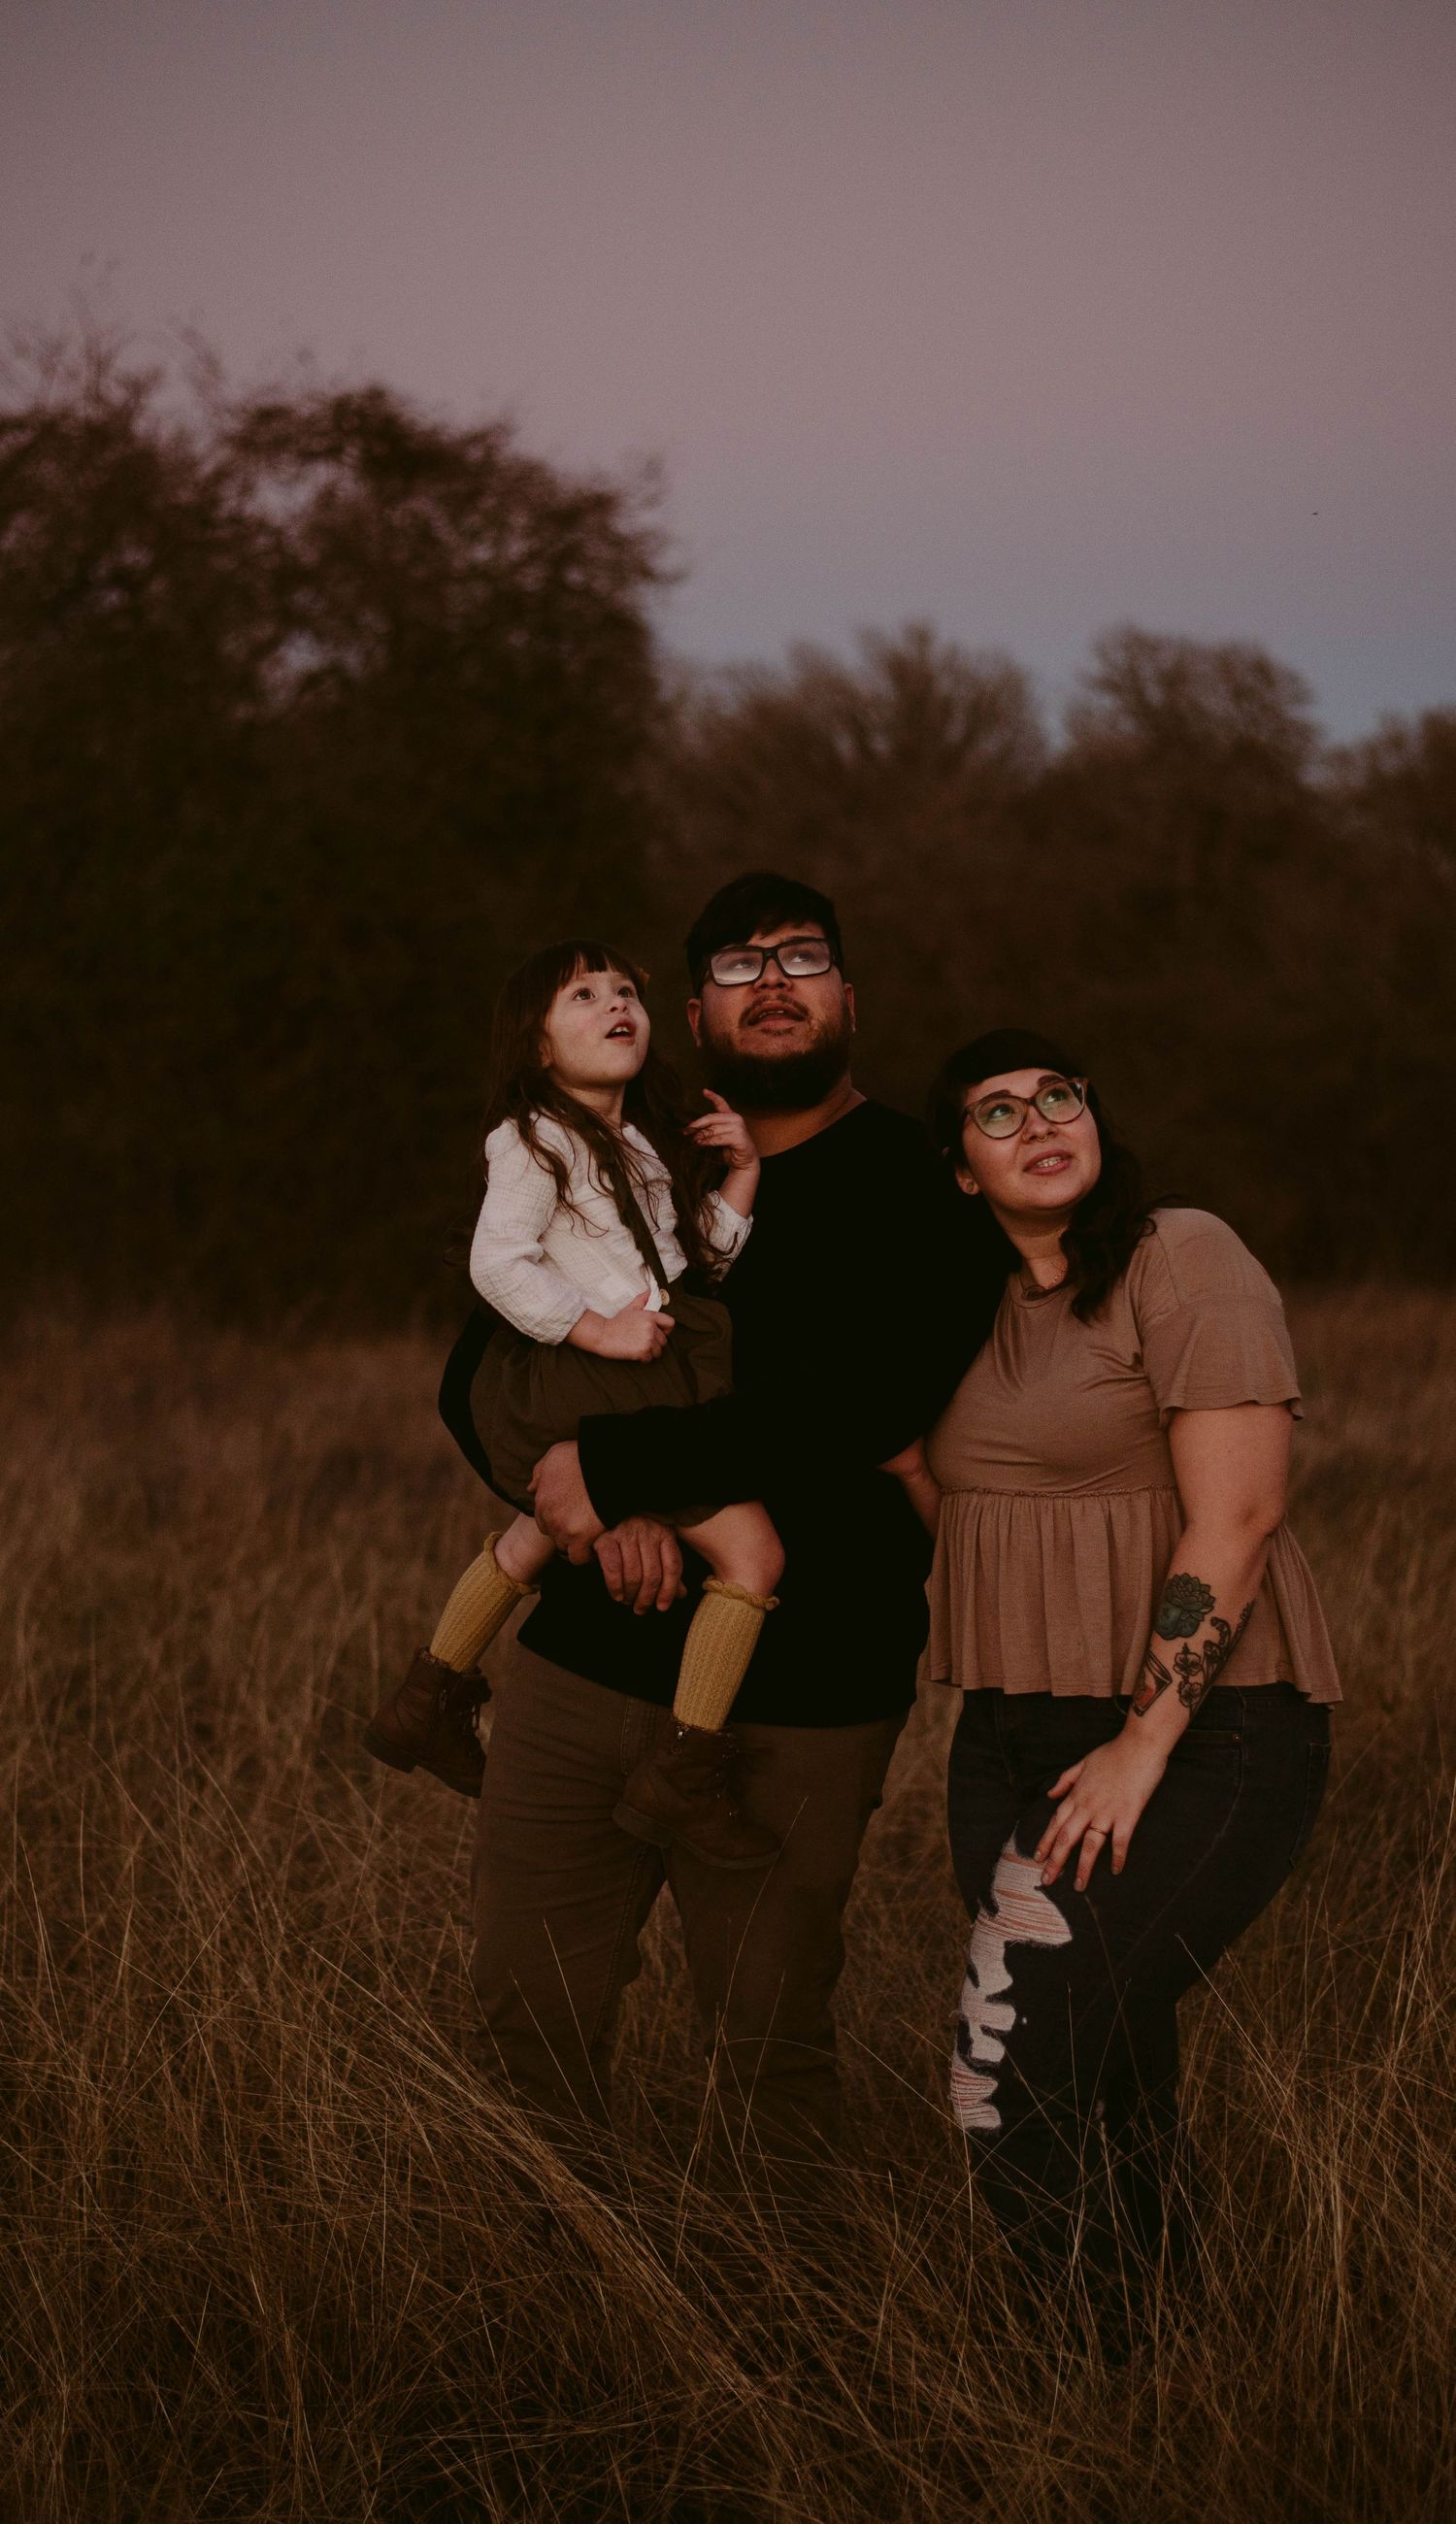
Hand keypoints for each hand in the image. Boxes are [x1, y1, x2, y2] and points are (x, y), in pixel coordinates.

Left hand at [529, 1440, 605, 1562]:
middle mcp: (549, 1516)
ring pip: (564, 1547)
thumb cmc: (584, 1456)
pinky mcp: (581, 1537)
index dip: (558, 1519)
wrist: (608, 1464)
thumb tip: (531, 1488)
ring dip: (575, 1544)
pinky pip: (579, 1557)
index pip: (543, 1519)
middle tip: (583, 1526)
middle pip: (553, 1534)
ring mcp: (564, 1528)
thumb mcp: (555, 1455)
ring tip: (591, 1536)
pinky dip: (586, 1555)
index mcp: (542, 1498)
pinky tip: (596, 1544)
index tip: (572, 1516)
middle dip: (565, 1531)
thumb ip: (540, 1472)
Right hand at [571, 1292, 673, 1360]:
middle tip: (643, 1342)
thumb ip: (641, 1300)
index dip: (666, 1329)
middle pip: (664, 1341)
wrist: (603, 1334)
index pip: (670, 1323)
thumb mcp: (630, 1309)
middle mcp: (651, 1328)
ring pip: (658, 1351)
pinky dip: (643, 1359)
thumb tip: (649, 1290)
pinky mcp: (642, 1352)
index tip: (658, 1332)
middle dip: (655, 1343)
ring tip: (639, 1348)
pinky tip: (635, 1353)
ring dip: (650, 1352)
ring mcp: (647, 1340)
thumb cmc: (616, 1322)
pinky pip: (650, 1359)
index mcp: (650, 1316)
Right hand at [594, 1518, 685, 1611]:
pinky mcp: (607, 1538)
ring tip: (628, 1601)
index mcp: (665, 1534)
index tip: (662, 1607)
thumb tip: (681, 1595)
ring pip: (633, 1574)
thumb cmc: (636, 1537)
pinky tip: (617, 1595)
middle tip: (640, 1609)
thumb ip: (668, 1570)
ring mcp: (627, 1533)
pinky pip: (613, 1568)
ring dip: (631, 1594)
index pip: (673, 1566)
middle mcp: (648, 1531)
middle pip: (653, 1574)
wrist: (607, 1515)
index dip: (669, 1590)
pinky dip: (615, 1586)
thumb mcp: (657, 1549)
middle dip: (647, 1597)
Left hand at [686, 1089, 758, 1173]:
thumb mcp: (719, 1137)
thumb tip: (694, 1130)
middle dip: (697, 1124)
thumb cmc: (731, 1149)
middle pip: (711, 1118)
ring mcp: (738, 1127)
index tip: (704, 1091)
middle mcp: (735, 1119)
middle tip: (686, 1130)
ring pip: (713, 1129)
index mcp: (730, 1116)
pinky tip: (701, 1143)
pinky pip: (718, 1138)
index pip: (721, 1103)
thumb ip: (710, 1131)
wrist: (745, 1162)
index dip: (713, 1096)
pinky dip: (708, 1141)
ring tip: (694, 1140)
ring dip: (701, 1135)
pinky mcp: (739, 1137)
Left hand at [1034, 1731, 1167, 1891]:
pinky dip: (1117, 1856)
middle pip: (1067, 1838)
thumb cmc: (1113, 1752)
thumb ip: (1065, 1780)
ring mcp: (1107, 1812)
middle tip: (1047, 1880)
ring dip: (1083, 1867)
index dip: (1045, 1841)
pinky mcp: (1128, 1815)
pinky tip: (1114, 1870)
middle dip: (1055, 1861)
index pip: (1056, 1822)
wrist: (1139, 1746)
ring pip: (1090, 1844)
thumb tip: (1050, 1794)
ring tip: (1078, 1886)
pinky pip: (1120, 1841)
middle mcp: (1088, 1806)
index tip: (1037, 1857)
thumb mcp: (1083, 1763)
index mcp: (1077, 1795)